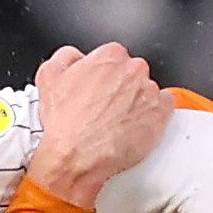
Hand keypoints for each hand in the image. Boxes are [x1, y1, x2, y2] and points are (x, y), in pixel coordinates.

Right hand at [27, 42, 175, 206]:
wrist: (77, 156)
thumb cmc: (65, 123)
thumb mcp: (48, 77)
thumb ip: (66, 57)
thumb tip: (75, 57)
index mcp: (109, 56)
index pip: (113, 56)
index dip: (104, 73)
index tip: (99, 86)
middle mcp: (133, 70)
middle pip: (132, 71)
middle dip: (121, 86)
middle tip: (106, 106)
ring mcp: (150, 92)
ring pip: (147, 90)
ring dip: (137, 101)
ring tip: (117, 120)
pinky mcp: (161, 114)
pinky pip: (165, 106)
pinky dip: (153, 114)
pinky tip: (135, 124)